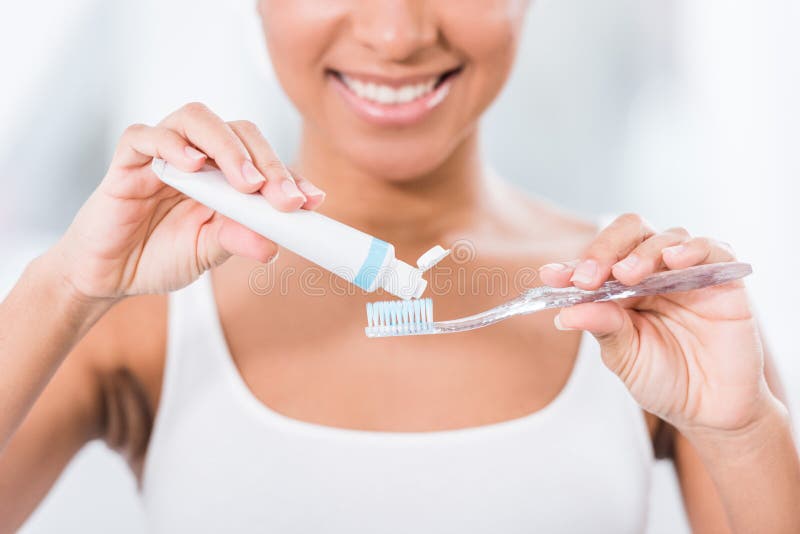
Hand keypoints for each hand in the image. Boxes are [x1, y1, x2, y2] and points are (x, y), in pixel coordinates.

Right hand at [51, 102, 324, 301]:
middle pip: (239, 132)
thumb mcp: (208, 252)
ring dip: (227, 147)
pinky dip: (172, 145)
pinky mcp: (129, 159)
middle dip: (267, 162)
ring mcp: (165, 153)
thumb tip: (273, 246)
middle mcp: (199, 157)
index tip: (312, 200)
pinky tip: (193, 166)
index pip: (263, 161)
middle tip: (283, 197)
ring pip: (198, 119)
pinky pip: (148, 135)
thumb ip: (237, 240)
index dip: (289, 176)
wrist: (109, 275)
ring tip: (246, 182)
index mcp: (224, 176)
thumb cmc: (160, 256)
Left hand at [539, 214, 772, 435]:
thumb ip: (603, 329)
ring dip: (641, 253)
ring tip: (627, 274)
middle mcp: (653, 272)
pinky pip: (712, 249)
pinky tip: (674, 260)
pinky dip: (692, 249)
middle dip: (603, 250)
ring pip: (664, 238)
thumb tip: (565, 313)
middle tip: (589, 278)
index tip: (551, 277)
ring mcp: (687, 272)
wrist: (711, 409)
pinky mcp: (723, 278)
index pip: (595, 263)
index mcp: (621, 287)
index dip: (572, 266)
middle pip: (628, 233)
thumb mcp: (625, 358)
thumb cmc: (664, 380)